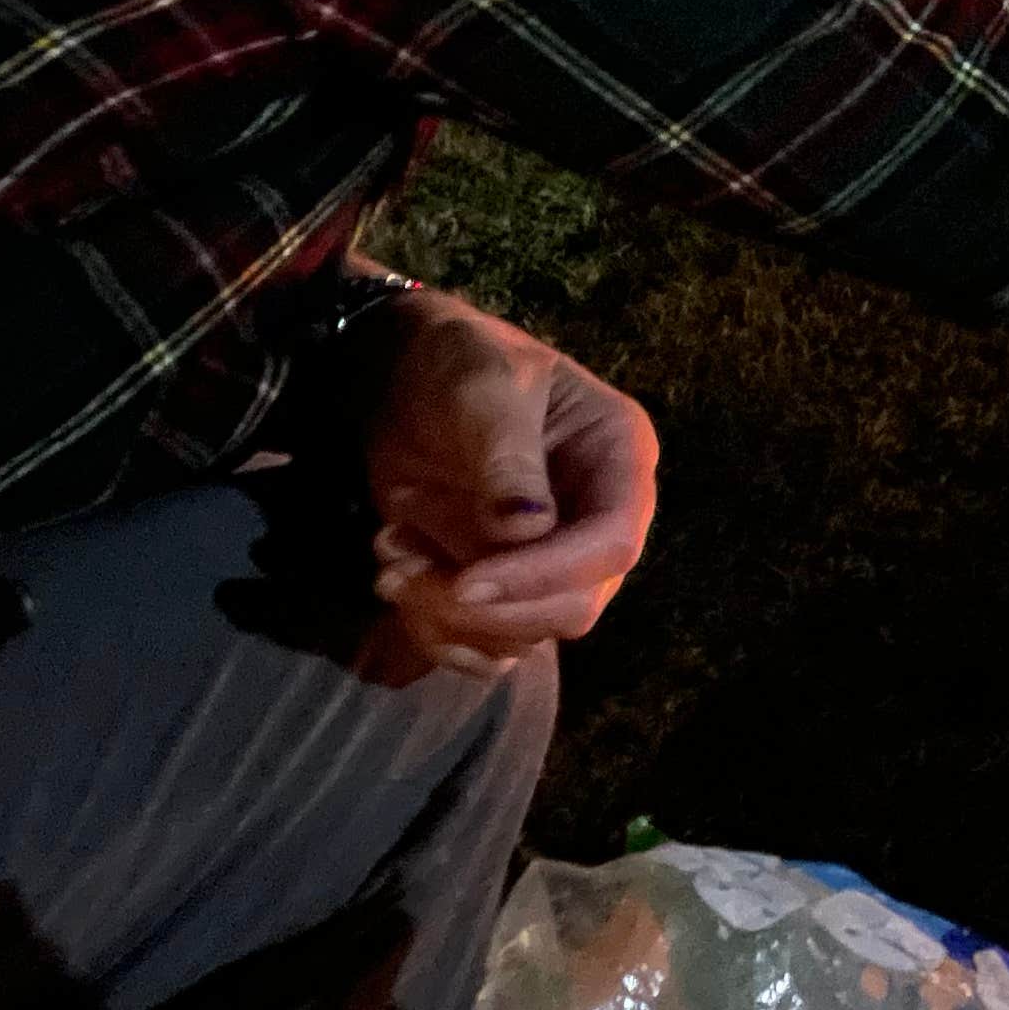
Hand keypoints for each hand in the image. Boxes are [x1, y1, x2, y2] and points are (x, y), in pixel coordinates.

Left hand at [361, 287, 658, 679]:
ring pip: (523, 635)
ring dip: (445, 616)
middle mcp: (599, 519)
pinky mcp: (504, 586)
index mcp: (620, 459)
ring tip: (388, 551)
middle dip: (485, 606)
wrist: (404, 377)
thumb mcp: (483, 387)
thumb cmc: (457, 364)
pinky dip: (434, 631)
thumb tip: (528, 528)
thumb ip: (506, 453)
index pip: (612, 543)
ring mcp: (552, 560)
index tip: (465, 583)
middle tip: (398, 569)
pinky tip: (395, 573)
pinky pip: (486, 646)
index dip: (546, 575)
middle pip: (573, 606)